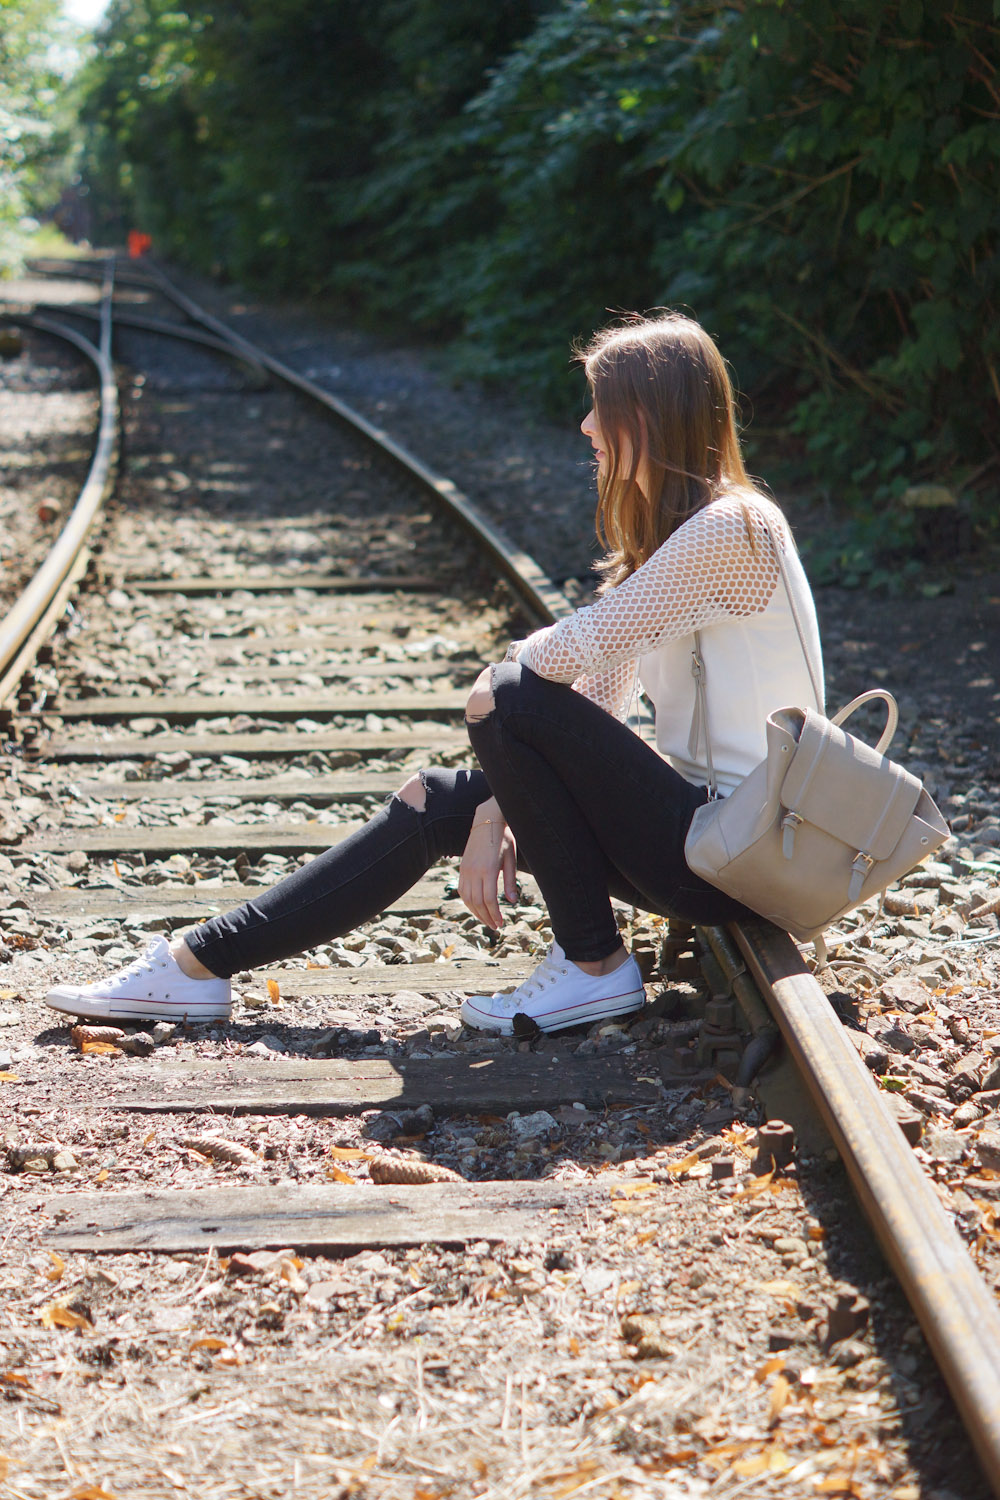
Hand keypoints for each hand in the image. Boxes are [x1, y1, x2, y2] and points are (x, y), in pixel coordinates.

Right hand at [458, 800, 516, 929]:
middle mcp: (474, 871)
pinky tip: (476, 908)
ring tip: (487, 920)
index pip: (489, 899)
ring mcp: (466, 870)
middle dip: (486, 917)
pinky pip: (462, 890)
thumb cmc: (503, 839)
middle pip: (477, 902)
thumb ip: (510, 881)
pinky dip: (468, 902)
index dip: (494, 914)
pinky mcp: (462, 868)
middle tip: (495, 926)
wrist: (487, 821)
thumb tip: (512, 902)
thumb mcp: (510, 859)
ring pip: (467, 898)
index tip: (500, 923)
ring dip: (477, 912)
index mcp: (488, 869)